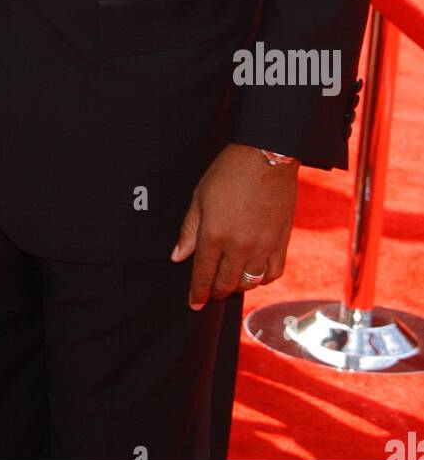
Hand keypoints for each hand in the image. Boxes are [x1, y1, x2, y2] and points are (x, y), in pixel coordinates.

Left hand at [171, 144, 297, 308]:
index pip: (203, 274)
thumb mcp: (200, 197)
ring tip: (230, 281)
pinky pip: (273, 273)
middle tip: (211, 291)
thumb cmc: (230, 171)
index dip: (197, 292)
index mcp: (214, 234)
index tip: (194, 303)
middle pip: (226, 283)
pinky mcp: (281, 242)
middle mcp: (239, 246)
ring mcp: (262, 246)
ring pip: (249, 283)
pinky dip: (262, 279)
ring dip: (237, 286)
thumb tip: (178, 256)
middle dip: (215, 291)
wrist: (267, 156)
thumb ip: (189, 230)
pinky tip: (255, 274)